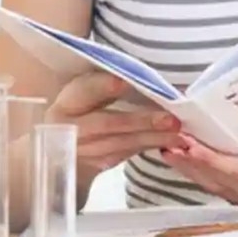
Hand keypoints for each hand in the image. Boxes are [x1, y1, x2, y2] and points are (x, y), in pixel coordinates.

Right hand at [46, 71, 184, 183]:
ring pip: (122, 143)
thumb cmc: (78, 110)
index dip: (102, 86)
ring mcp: (85, 151)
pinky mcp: (99, 164)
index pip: (84, 91)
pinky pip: (128, 153)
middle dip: (141, 122)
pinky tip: (172, 142)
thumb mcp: (81, 95)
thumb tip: (137, 72)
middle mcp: (72, 128)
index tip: (123, 81)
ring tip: (180, 133)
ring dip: (153, 138)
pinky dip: (150, 146)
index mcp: (67, 102)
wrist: (58, 151)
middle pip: (108, 124)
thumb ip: (101, 84)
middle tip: (170, 119)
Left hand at [163, 131, 237, 226]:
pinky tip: (198, 166)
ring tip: (172, 152)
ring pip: (221, 186)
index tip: (191, 148)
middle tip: (168, 144)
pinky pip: (229, 189)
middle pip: (222, 181)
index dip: (214, 162)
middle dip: (193, 163)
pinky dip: (211, 176)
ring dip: (195, 170)